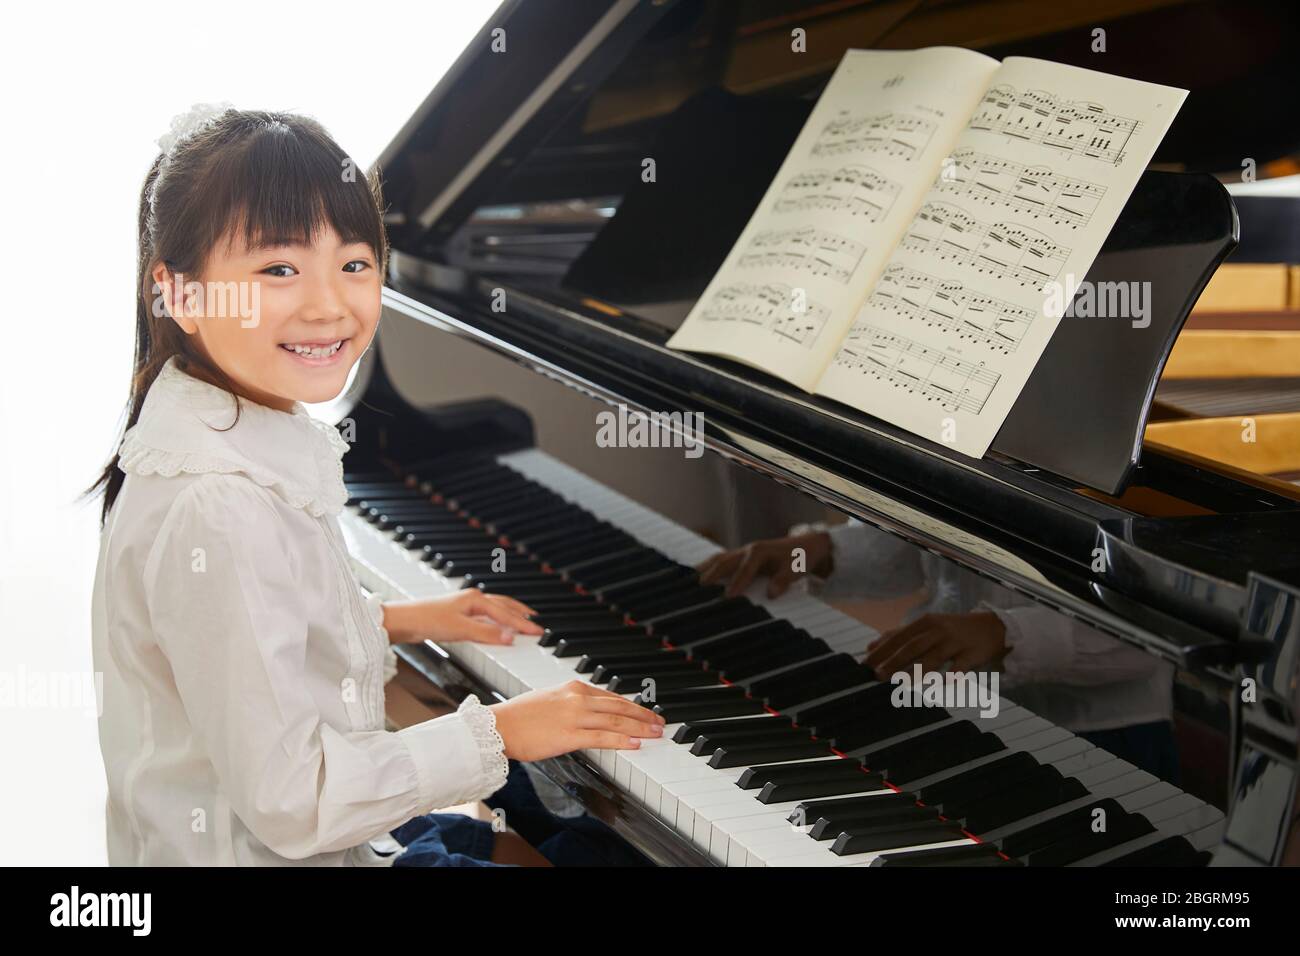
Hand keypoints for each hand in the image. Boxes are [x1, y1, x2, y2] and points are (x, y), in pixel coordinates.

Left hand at [381, 590, 542, 644]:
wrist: (404, 621)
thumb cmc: (428, 620)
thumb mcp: (460, 630)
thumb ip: (486, 634)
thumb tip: (510, 638)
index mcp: (476, 599)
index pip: (506, 613)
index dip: (523, 623)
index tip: (538, 631)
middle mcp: (473, 599)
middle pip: (504, 605)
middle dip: (521, 614)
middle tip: (537, 623)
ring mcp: (466, 605)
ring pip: (496, 608)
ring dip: (511, 614)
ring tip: (523, 619)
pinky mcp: (458, 613)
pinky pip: (486, 614)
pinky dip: (498, 619)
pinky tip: (498, 624)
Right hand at [490, 680, 666, 760]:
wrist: (498, 726)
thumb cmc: (518, 716)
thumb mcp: (549, 700)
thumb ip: (570, 703)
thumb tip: (588, 712)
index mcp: (573, 687)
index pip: (611, 696)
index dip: (632, 705)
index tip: (646, 712)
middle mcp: (577, 698)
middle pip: (619, 707)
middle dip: (643, 715)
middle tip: (660, 722)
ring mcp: (575, 716)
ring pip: (616, 721)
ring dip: (640, 727)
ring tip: (655, 733)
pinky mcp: (569, 735)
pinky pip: (602, 738)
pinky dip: (621, 740)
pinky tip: (635, 744)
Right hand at [697, 532, 832, 597]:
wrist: (805, 545)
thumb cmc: (799, 558)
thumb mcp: (796, 569)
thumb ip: (783, 580)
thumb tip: (771, 593)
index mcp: (760, 551)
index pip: (745, 568)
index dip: (737, 582)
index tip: (728, 596)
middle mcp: (748, 550)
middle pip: (724, 561)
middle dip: (711, 575)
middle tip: (698, 590)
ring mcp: (743, 552)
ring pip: (719, 559)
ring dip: (704, 569)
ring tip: (688, 581)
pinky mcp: (741, 557)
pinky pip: (721, 561)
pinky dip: (708, 567)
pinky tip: (697, 576)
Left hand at [865, 612, 1008, 676]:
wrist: (993, 627)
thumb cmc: (954, 629)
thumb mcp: (927, 626)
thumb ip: (899, 635)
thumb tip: (871, 646)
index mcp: (925, 623)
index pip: (899, 637)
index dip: (883, 650)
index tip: (866, 663)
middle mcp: (939, 630)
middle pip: (913, 646)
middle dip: (894, 661)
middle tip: (878, 675)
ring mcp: (956, 642)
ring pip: (934, 657)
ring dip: (917, 670)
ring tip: (901, 683)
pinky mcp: (972, 654)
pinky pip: (962, 665)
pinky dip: (953, 674)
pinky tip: (944, 682)